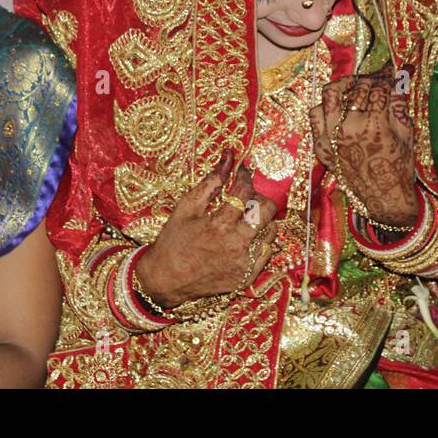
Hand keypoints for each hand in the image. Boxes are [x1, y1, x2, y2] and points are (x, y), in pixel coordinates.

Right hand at [134, 151, 278, 309]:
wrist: (166, 279)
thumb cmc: (173, 240)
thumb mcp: (187, 206)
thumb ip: (211, 181)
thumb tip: (229, 157)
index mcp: (218, 224)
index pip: (245, 191)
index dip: (244, 177)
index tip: (240, 174)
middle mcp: (235, 244)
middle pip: (268, 210)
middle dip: (259, 197)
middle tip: (247, 198)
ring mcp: (243, 262)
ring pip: (271, 231)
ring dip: (262, 220)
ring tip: (245, 219)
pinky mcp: (247, 276)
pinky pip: (267, 252)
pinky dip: (260, 241)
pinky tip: (245, 238)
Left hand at [310, 68, 419, 228]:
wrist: (384, 199)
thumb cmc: (400, 167)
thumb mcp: (406, 134)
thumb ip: (399, 104)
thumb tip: (398, 78)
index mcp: (375, 126)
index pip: (379, 90)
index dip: (387, 79)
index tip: (390, 75)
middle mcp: (349, 129)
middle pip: (357, 91)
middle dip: (369, 81)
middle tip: (375, 80)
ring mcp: (331, 138)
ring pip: (330, 96)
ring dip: (343, 85)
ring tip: (352, 84)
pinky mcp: (321, 146)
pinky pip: (314, 115)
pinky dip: (324, 105)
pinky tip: (336, 104)